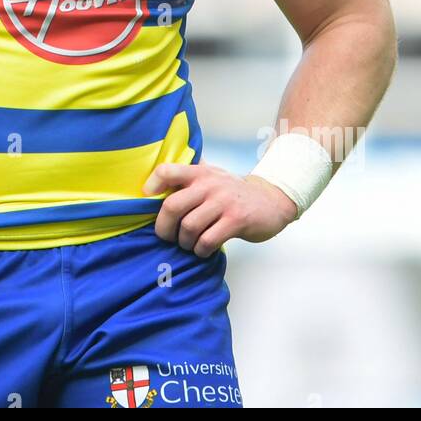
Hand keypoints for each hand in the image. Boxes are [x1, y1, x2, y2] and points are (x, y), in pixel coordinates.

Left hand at [143, 163, 297, 255]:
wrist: (271, 200)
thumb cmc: (233, 192)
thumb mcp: (212, 176)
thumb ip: (190, 176)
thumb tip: (156, 183)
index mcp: (199, 172)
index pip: (167, 171)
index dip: (152, 185)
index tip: (148, 199)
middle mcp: (209, 185)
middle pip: (172, 206)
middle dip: (164, 228)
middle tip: (167, 237)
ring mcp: (223, 202)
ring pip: (189, 227)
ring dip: (184, 242)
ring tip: (189, 244)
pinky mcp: (236, 221)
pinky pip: (208, 240)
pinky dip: (200, 250)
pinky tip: (204, 250)